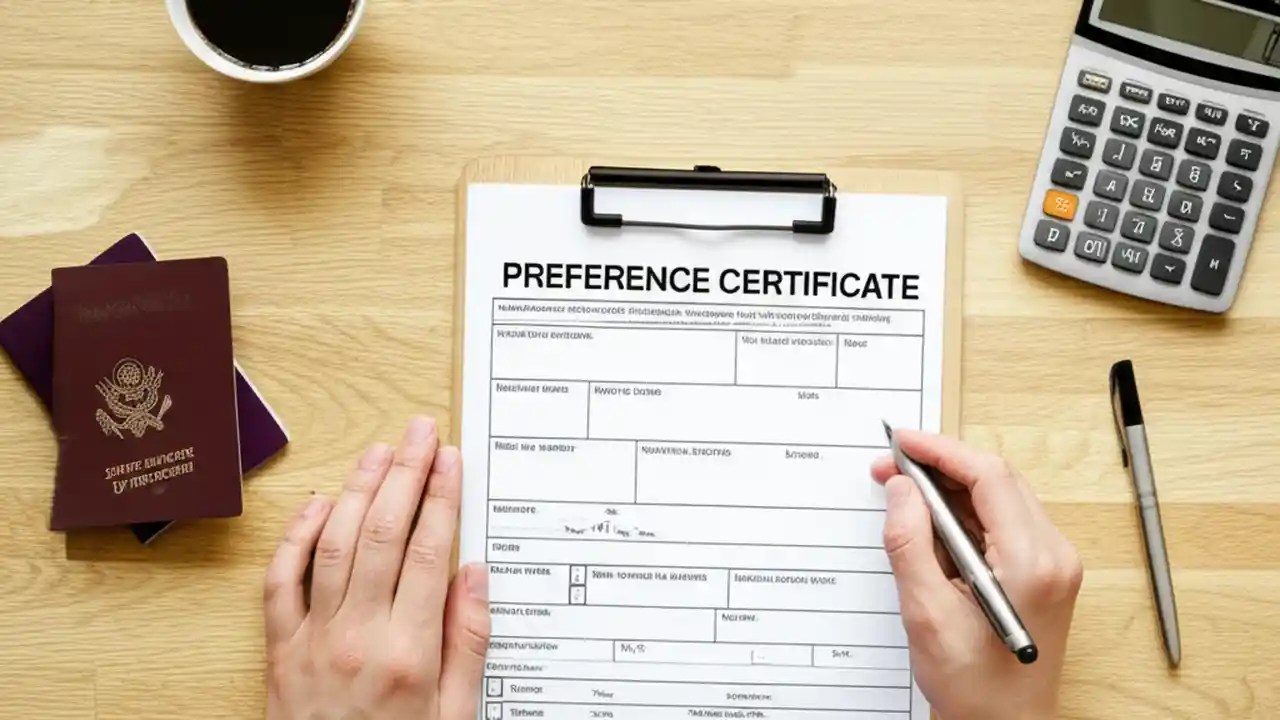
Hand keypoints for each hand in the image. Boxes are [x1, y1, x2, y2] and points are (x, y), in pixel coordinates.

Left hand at [263, 416, 489, 719]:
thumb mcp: (456, 717)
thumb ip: (467, 644)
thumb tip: (474, 574)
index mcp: (410, 653)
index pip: (430, 551)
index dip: (442, 496)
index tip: (451, 459)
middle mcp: (359, 637)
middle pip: (384, 533)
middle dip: (406, 473)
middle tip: (419, 432)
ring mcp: (314, 641)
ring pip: (334, 544)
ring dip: (358, 490)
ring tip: (379, 451)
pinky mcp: (279, 651)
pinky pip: (281, 582)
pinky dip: (296, 538)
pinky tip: (318, 505)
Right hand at [871, 430, 1082, 719]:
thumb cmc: (975, 687)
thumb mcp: (926, 613)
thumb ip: (910, 544)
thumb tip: (902, 490)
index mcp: (1033, 563)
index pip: (988, 477)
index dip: (941, 451)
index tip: (903, 443)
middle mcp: (1053, 556)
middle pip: (996, 480)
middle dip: (940, 466)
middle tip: (891, 468)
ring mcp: (1053, 563)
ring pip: (999, 497)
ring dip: (950, 488)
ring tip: (903, 493)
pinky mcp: (1043, 571)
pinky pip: (1002, 521)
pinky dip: (965, 512)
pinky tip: (930, 520)